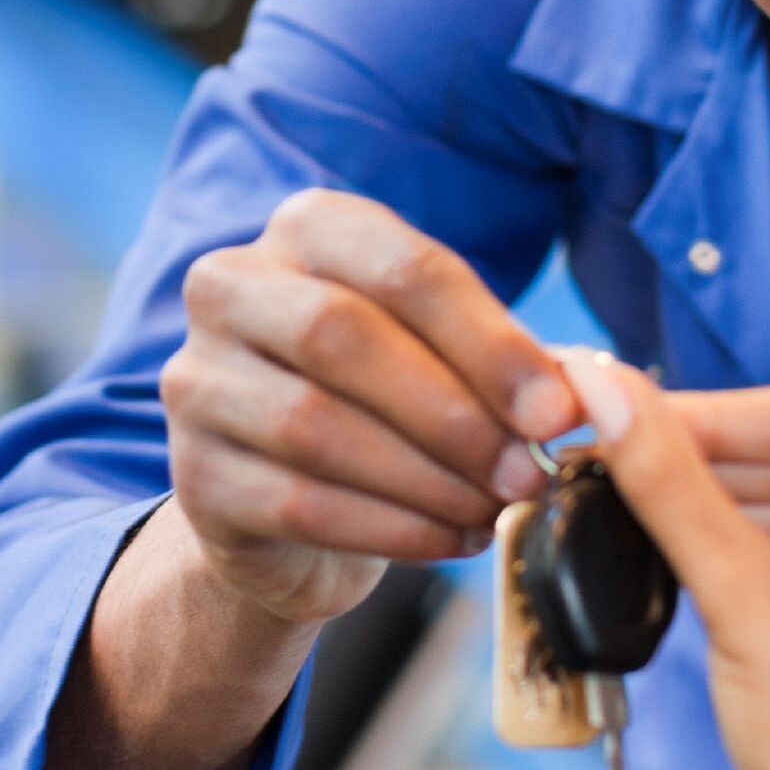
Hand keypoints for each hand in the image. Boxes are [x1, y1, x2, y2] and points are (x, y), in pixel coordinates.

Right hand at [156, 188, 584, 623]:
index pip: (404, 269)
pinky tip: (450, 541)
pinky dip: (391, 528)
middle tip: (526, 473)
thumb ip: (504, 366)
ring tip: (494, 510)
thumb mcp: (445, 360)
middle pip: (343, 335)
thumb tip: (575, 400)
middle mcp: (231, 287)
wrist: (289, 511)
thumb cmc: (388, 409)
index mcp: (307, 229)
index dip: (490, 343)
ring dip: (425, 478)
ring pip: (315, 425)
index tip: (557, 412)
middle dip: (454, 412)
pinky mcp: (195, 475)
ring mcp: (198, 380)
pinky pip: (298, 502)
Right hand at [552, 353, 769, 769]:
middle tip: (617, 455)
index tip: (627, 412)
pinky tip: (683, 556)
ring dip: (728, 511)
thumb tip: (604, 389)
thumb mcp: (741, 591)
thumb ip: (669, 480)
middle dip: (715, 464)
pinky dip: (758, 561)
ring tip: (634, 502)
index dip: (713, 413)